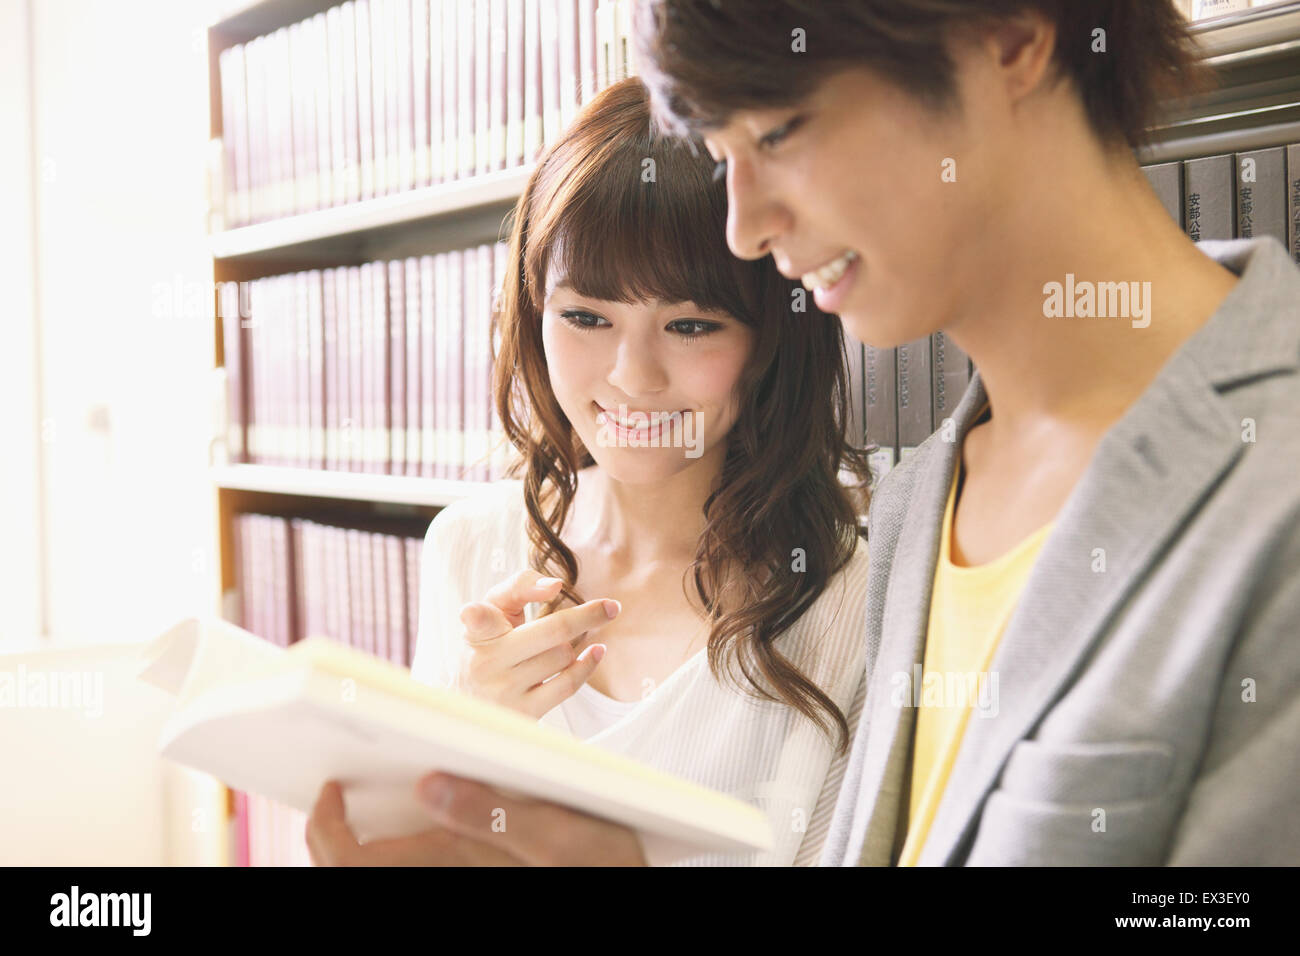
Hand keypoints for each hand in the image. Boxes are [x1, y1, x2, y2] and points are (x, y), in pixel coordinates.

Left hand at [305, 775, 648, 865]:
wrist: (619, 877)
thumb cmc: (600, 862)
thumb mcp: (559, 834)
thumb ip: (492, 812)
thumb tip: (427, 784)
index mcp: (451, 865)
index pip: (349, 863)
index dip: (324, 828)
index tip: (328, 786)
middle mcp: (441, 875)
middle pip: (352, 868)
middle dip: (326, 833)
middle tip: (332, 787)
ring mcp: (453, 873)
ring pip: (378, 866)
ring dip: (356, 839)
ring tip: (362, 790)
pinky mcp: (471, 868)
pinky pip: (409, 861)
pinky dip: (391, 840)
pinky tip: (416, 801)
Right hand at [457, 569, 618, 717]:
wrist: (475, 701)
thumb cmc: (492, 642)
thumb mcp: (496, 609)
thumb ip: (521, 585)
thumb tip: (554, 587)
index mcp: (477, 631)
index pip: (476, 618)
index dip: (474, 614)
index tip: (473, 611)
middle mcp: (487, 662)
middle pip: (552, 632)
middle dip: (588, 616)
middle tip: (611, 607)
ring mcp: (505, 690)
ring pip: (563, 655)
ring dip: (575, 644)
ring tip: (570, 641)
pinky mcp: (524, 712)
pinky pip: (567, 685)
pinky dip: (587, 665)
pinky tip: (596, 652)